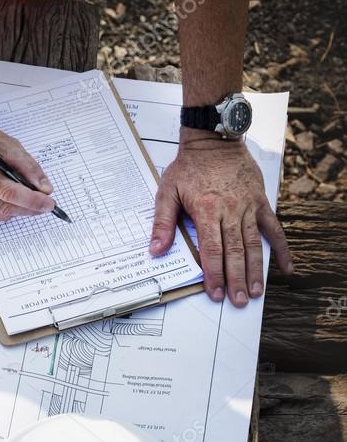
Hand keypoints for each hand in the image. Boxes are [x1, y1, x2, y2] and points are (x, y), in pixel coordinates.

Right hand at [0, 112, 55, 220]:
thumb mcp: (6, 143)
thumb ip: (27, 166)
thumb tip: (44, 187)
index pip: (9, 192)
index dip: (31, 201)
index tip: (49, 203)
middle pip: (4, 207)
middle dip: (29, 208)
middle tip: (45, 205)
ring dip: (17, 209)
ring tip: (29, 199)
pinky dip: (3, 208)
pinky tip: (7, 197)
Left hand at [150, 129, 292, 306]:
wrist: (214, 141)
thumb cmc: (189, 167)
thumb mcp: (167, 192)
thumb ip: (162, 223)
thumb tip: (156, 250)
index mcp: (206, 210)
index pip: (211, 250)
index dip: (214, 274)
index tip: (216, 292)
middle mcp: (230, 211)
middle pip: (235, 252)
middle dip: (237, 279)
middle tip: (239, 301)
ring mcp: (248, 207)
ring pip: (254, 244)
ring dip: (256, 270)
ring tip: (256, 291)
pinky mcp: (260, 202)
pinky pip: (273, 228)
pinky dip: (281, 248)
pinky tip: (285, 267)